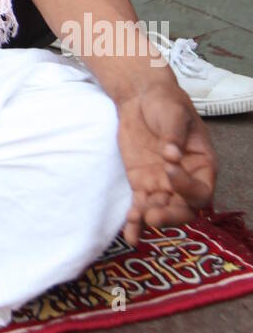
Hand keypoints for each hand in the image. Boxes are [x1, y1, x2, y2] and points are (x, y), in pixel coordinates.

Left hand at [115, 80, 217, 245]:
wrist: (140, 98)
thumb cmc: (166, 103)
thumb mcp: (174, 112)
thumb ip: (174, 133)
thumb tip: (172, 154)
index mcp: (202, 164)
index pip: (201, 189)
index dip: (187, 186)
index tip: (169, 168)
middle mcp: (184, 180)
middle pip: (184, 209)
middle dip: (170, 216)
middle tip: (153, 216)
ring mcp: (162, 184)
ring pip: (162, 211)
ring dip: (150, 219)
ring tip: (137, 221)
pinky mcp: (142, 185)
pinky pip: (140, 207)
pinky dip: (135, 221)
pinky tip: (130, 234)